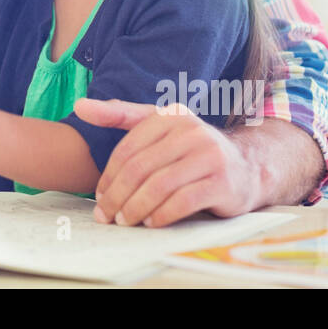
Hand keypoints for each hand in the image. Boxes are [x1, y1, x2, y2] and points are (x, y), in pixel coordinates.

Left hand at [73, 98, 259, 227]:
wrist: (247, 166)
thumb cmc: (192, 150)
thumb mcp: (159, 126)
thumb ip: (120, 114)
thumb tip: (80, 105)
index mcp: (171, 116)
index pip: (128, 148)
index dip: (109, 176)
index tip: (99, 197)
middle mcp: (191, 132)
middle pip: (140, 169)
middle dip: (118, 196)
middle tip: (105, 216)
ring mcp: (209, 156)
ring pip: (159, 186)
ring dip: (136, 208)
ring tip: (125, 222)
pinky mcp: (222, 183)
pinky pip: (183, 202)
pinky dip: (162, 215)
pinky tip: (151, 222)